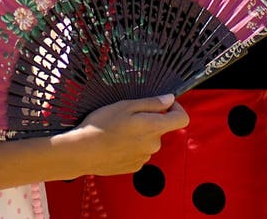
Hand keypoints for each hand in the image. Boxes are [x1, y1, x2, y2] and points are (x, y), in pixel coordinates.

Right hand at [68, 94, 188, 176]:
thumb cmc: (103, 124)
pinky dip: (132, 144)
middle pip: (161, 128)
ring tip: (118, 128)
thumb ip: (152, 103)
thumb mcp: (126, 105)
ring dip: (140, 133)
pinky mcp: (135, 166)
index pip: (182, 119)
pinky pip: (140, 151)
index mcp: (154, 128)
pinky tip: (116, 142)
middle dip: (150, 119)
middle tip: (128, 114)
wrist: (84, 151)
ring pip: (149, 139)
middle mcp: (154, 145)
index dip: (176, 108)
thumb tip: (170, 99)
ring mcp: (145, 158)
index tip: (164, 103)